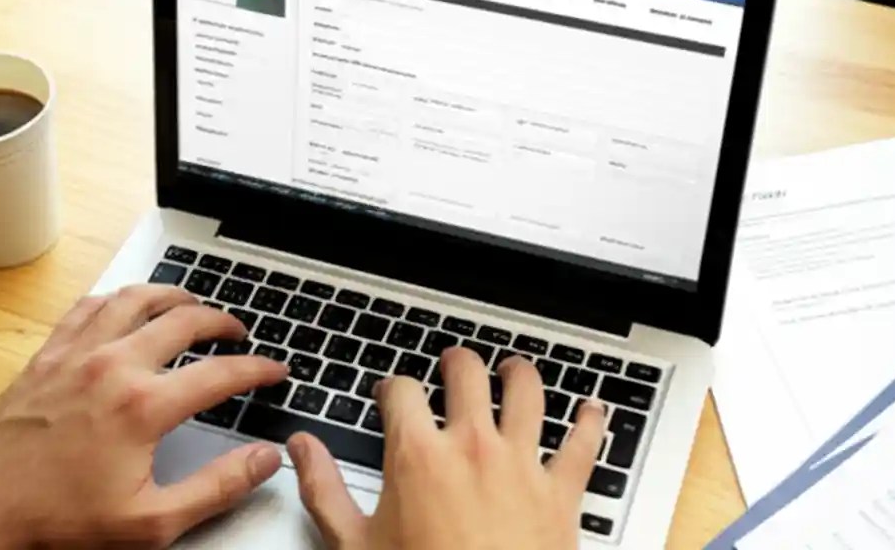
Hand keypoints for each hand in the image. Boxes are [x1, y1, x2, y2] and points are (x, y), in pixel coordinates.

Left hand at [0, 285, 288, 547]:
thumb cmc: (59, 520)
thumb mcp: (153, 522)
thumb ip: (217, 487)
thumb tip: (261, 461)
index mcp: (143, 407)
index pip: (221, 374)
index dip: (257, 370)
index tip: (274, 370)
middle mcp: (112, 367)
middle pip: (182, 321)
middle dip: (220, 321)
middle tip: (238, 332)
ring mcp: (76, 355)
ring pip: (134, 300)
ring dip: (171, 295)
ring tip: (191, 302)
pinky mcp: (48, 356)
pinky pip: (88, 308)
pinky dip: (116, 298)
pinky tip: (125, 304)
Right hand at [289, 347, 605, 549]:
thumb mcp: (354, 544)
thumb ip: (323, 488)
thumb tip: (301, 448)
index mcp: (418, 455)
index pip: (402, 390)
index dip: (393, 385)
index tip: (392, 393)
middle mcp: (472, 447)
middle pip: (467, 374)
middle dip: (457, 362)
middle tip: (454, 362)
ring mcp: (521, 464)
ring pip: (527, 391)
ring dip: (520, 373)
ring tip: (514, 368)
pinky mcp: (561, 491)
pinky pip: (584, 443)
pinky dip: (591, 422)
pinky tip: (592, 410)